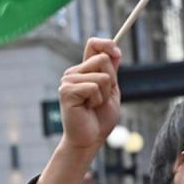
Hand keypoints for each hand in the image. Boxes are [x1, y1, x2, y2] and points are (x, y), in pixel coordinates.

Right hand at [56, 38, 120, 152]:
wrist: (89, 140)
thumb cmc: (99, 119)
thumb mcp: (111, 91)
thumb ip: (112, 71)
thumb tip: (115, 50)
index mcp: (84, 70)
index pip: (93, 44)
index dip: (106, 44)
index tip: (117, 53)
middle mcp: (73, 73)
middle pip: (103, 59)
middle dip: (111, 81)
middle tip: (101, 98)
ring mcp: (68, 81)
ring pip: (102, 76)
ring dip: (104, 94)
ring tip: (93, 106)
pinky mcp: (66, 91)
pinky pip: (94, 87)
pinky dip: (97, 100)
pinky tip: (87, 109)